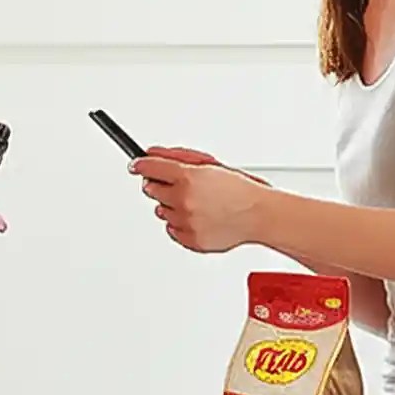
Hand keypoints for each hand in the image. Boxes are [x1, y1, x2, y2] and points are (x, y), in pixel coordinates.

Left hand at [129, 147, 271, 252]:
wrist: (258, 214)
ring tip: (196, 203)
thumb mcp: (209, 165)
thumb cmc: (239, 189)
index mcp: (188, 177)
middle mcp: (184, 200)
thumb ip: (177, 158)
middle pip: (151, 190)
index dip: (141, 165)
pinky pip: (172, 230)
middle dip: (160, 185)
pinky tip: (198, 217)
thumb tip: (153, 155)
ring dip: (172, 205)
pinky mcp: (189, 239)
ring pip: (161, 211)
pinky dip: (180, 223)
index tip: (136, 165)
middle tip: (177, 185)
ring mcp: (185, 221)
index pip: (150, 168)